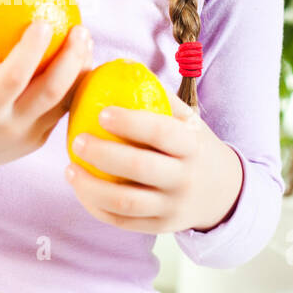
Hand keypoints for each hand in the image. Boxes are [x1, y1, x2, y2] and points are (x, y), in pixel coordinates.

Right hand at [0, 0, 94, 184]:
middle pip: (52, 92)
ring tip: (85, 40)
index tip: (44, 21)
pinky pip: (61, 110)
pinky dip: (73, 85)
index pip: (12, 78)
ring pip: (65, 103)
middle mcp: (10, 127)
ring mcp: (28, 138)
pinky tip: (79, 59)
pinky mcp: (37, 142)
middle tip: (79, 27)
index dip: (31, 51)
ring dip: (80, 71)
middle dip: (72, 59)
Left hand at [64, 89, 243, 233]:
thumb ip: (156, 96)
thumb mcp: (187, 120)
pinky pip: (123, 222)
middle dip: (104, 155)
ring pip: (127, 203)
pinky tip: (79, 189)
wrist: (224, 193)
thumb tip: (117, 65)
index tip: (101, 112)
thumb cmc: (193, 145)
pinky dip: (97, 207)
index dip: (131, 122)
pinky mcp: (160, 227)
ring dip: (93, 187)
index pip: (161, 132)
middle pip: (141, 168)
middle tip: (77, 141)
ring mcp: (172, 207)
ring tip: (69, 169)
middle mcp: (184, 178)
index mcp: (191, 146)